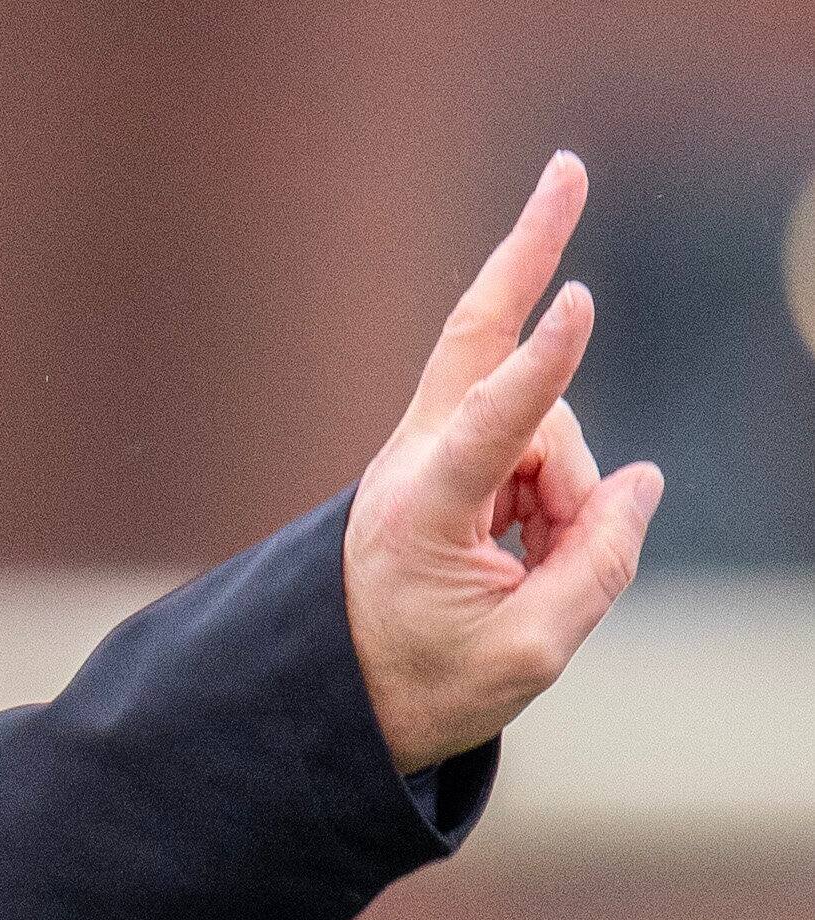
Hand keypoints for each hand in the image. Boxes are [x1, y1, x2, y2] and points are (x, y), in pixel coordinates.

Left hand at [345, 150, 665, 776]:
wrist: (329, 702)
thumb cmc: (418, 687)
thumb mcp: (526, 652)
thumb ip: (597, 564)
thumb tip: (639, 482)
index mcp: (421, 513)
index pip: (494, 424)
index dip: (544, 365)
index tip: (574, 300)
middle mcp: (416, 464)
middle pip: (478, 335)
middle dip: (529, 250)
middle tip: (568, 167)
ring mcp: (427, 453)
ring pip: (547, 432)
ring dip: (565, 505)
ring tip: (523, 580)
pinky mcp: (445, 460)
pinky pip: (534, 456)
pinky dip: (549, 507)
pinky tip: (517, 559)